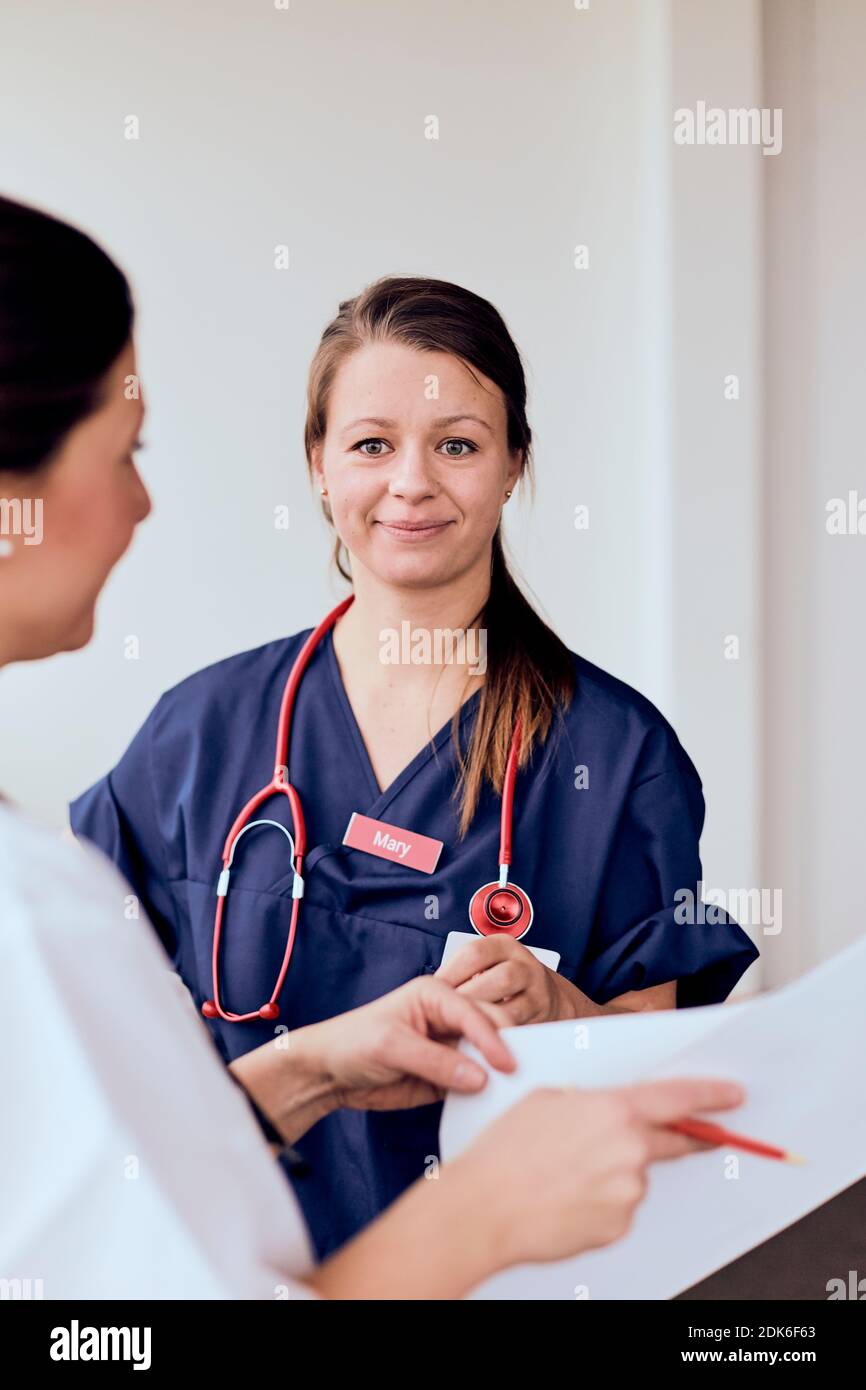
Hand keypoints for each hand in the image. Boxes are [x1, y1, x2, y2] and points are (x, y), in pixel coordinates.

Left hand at [319, 976, 515, 1111]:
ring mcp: (449, 1047)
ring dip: (497, 1072)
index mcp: (435, 995)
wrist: (329, 1072)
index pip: (473, 1013)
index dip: (492, 1038)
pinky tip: (493, 1100)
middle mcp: (447, 1017)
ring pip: (485, 1057)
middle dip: (503, 1050)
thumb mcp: (392, 1047)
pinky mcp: (447, 1075)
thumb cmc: (352, 1042)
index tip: (507, 1063)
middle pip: (488, 1030)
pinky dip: (484, 1091)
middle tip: (518, 1075)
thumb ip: (436, 1062)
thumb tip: (479, 1077)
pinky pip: (473, 1082)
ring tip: (513, 1090)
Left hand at [436, 934, 567, 1023]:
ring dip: (482, 1021)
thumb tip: (426, 991)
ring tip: (458, 1031)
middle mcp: (524, 964)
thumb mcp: (487, 966)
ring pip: (510, 1006)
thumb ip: (463, 973)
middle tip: (444, 1016)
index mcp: (503, 946)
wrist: (549, 999)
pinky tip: (477, 1043)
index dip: (451, 973)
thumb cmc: (502, 984)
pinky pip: (517, 1029)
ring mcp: (537, 991)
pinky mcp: (543, 1017)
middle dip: (468, 998)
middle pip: (498, 979)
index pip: (475, 953)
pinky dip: (495, 1036)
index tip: (432, 992)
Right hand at [451, 1076, 745, 1268]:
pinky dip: (601, 1202)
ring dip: (614, 1173)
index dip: (711, 1096)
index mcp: (613, 1110)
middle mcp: (629, 1150)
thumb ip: (590, 1102)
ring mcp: (628, 1192)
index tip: (733, 1096)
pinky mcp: (619, 1226)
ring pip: (635, 1177)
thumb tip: (606, 1111)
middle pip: (671, 1142)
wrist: (484, 1208)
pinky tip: (566, 1197)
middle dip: (682, 1139)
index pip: (677, 1099)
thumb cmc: (506, 1151)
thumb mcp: (547, 1100)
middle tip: (682, 1138)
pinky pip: (619, 1207)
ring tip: (565, 1175)